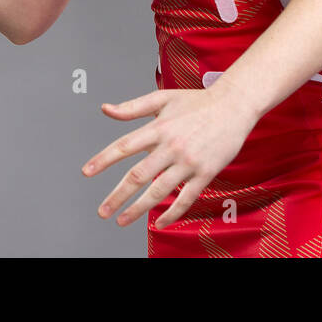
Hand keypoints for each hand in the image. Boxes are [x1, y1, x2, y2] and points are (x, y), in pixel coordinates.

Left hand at [82, 79, 258, 229]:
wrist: (234, 106)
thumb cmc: (197, 101)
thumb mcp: (163, 98)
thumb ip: (132, 107)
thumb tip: (105, 109)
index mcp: (158, 128)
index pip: (124, 146)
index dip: (103, 160)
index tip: (87, 172)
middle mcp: (171, 146)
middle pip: (138, 175)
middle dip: (117, 195)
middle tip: (102, 211)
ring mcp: (188, 162)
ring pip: (159, 191)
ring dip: (138, 209)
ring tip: (122, 220)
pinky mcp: (205, 173)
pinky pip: (185, 198)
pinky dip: (171, 213)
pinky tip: (158, 223)